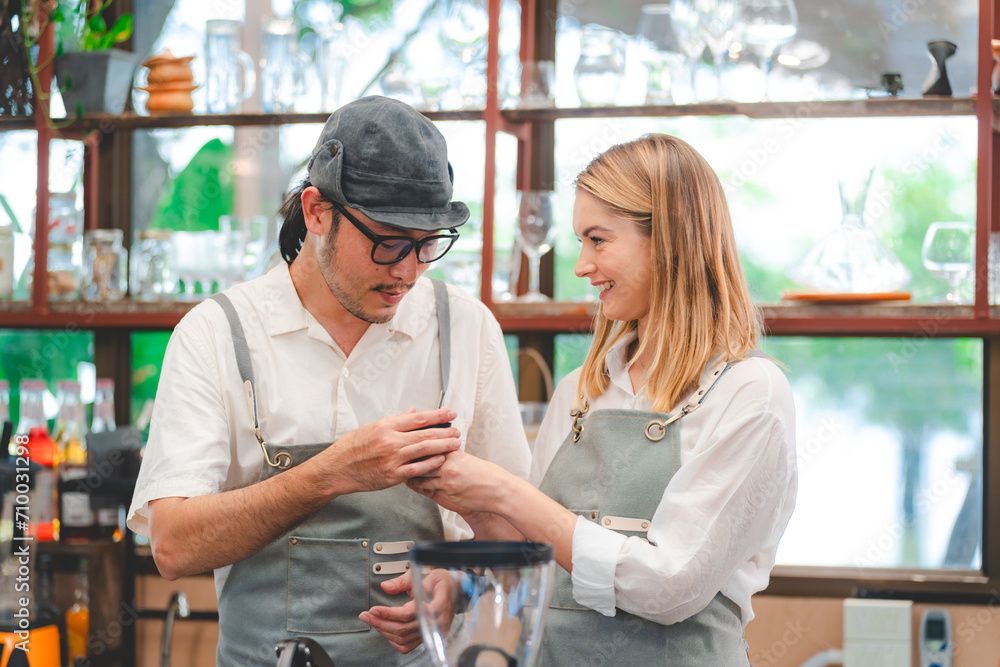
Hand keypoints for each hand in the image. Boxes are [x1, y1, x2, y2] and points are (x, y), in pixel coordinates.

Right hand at [318, 409, 460, 495]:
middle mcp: (390, 441)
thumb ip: (395, 421)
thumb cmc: (352, 448)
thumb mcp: (372, 428)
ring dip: (443, 446)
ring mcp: (392, 459)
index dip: (438, 415)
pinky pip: (416, 469)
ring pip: (424, 450)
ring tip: (455, 443)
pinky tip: (441, 460)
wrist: (337, 469)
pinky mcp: (392, 475)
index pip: (418, 418)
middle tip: (457, 430)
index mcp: (386, 426)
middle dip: (445, 432)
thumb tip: (413, 412)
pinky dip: (431, 464)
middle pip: (425, 434)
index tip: (451, 413)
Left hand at [360, 569, 457, 653]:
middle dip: (381, 623)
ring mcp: (433, 632)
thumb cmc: (444, 582)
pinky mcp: (429, 636)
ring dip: (385, 632)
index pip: (408, 614)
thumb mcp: (426, 574)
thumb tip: (386, 587)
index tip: (374, 610)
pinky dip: (395, 641)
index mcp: (437, 606)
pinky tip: (387, 631)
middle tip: (366, 616)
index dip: (389, 613)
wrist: (458, 591)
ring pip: (404, 640)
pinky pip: (409, 646)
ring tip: (372, 621)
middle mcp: (436, 623)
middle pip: (403, 630)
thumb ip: (404, 581)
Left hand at [406, 449, 510, 514]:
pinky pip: (427, 488)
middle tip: (396, 453)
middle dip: (408, 456)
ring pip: (421, 473)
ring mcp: (447, 478)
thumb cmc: (487, 476)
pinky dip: (417, 485)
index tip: (406, 440)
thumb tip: (440, 451)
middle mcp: (449, 463)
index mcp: (454, 452)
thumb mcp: (468, 460)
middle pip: (422, 456)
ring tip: (400, 468)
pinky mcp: (448, 492)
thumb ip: (452, 456)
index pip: (430, 443)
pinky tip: (411, 483)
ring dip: (409, 471)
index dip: (417, 442)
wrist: (499, 491)